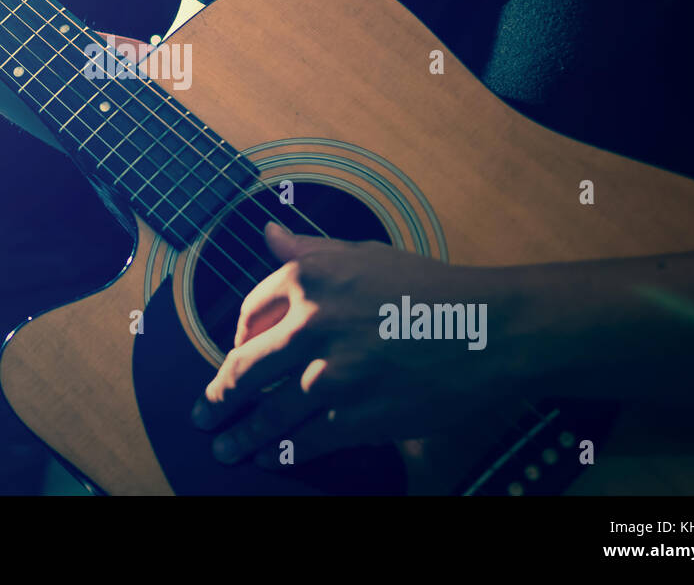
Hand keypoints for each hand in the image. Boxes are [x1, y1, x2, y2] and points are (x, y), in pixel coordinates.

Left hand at [191, 222, 511, 467]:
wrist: (490, 329)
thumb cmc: (429, 287)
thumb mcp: (364, 253)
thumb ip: (308, 249)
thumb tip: (267, 234)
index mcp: (308, 279)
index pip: (249, 313)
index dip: (238, 336)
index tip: (235, 352)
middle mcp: (311, 325)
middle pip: (245, 369)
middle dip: (219, 396)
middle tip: (204, 411)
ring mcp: (332, 376)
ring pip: (270, 414)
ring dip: (241, 435)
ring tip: (224, 447)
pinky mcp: (356, 417)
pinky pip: (306, 440)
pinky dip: (282, 453)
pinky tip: (268, 459)